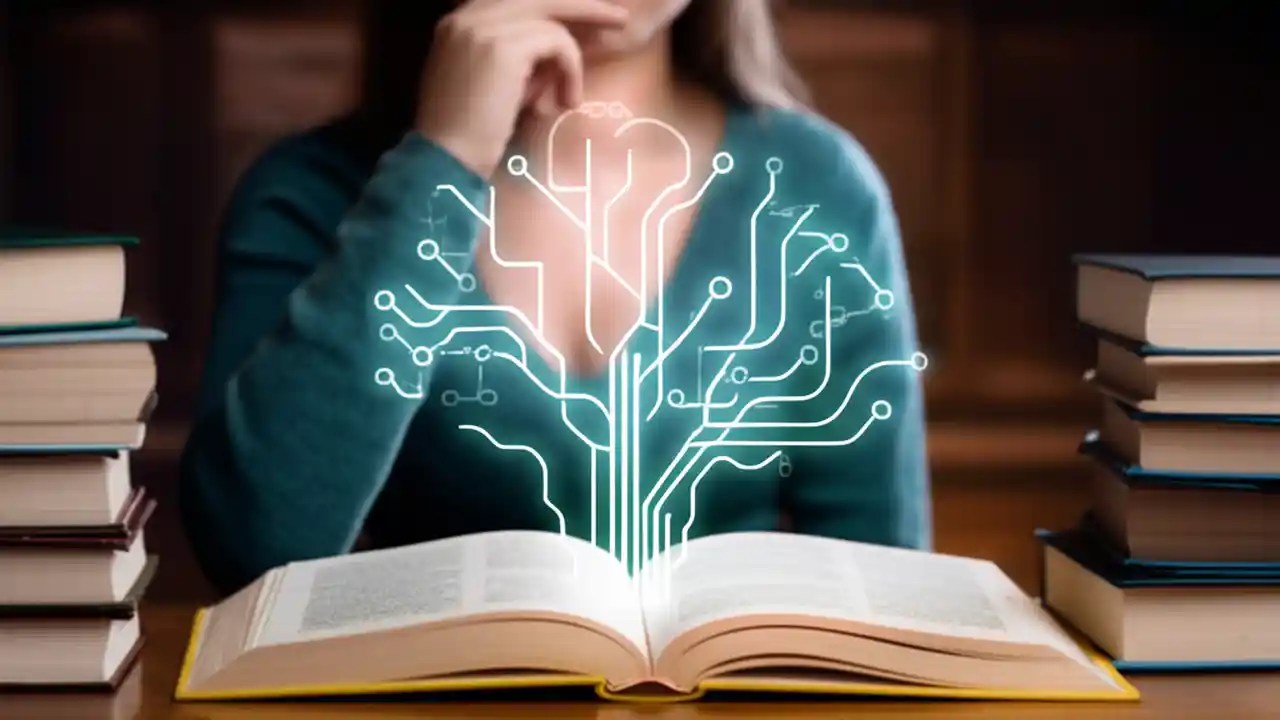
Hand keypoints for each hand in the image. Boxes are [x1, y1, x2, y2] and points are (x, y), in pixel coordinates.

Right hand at [415, 0, 629, 177]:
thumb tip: (555, 50)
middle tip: (620, 18)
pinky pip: (557, 43)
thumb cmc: (466, 136)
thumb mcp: (488, 85)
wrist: (444, 159)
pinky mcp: (504, 47)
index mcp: (458, 23)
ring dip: (571, 60)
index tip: (586, 21)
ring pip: (552, 22)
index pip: (515, 0)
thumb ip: (513, 60)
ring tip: (570, 99)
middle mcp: (468, 16)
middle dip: (583, 6)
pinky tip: (567, 101)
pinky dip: (570, 69)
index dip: (554, 9)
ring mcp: (484, 27)